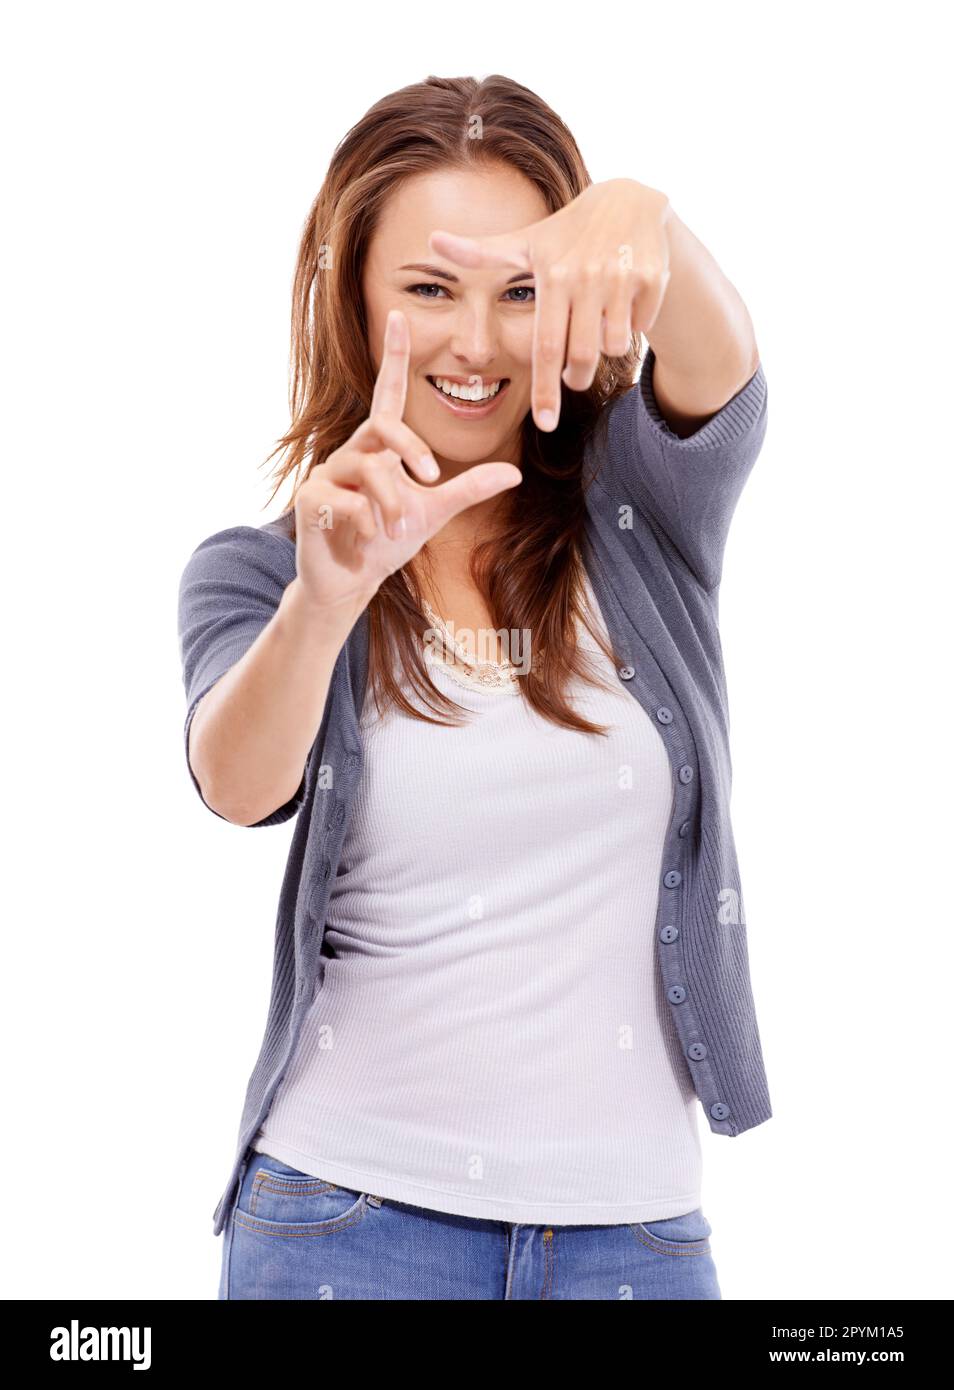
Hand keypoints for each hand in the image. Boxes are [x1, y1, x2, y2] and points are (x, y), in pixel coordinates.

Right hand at [293, 309, 521, 614]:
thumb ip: (469, 488)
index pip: (389, 393)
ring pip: (368, 470)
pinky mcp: (309, 498)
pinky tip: (365, 536)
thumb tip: (514, 473)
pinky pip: (344, 499)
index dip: (395, 356)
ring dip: (390, 503)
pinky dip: (364, 521)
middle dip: (411, 451)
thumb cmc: (386, 540)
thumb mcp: (434, 512)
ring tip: (396, 530)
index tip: (400, 316)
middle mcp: (352, 451)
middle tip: (431, 481)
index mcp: (379, 447)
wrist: (350, 581)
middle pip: (383, 428)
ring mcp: (327, 472)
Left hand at [429, 179, 672, 430]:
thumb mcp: (524, 241)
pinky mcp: (653, 278)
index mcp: (552, 275)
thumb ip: (480, 253)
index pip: (545, 347)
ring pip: (614, 346)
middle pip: (581, 356)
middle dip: (576, 379)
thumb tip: (431, 242)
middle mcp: (587, 276)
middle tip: (573, 378)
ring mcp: (622, 277)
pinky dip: (633, 325)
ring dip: (605, 349)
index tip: (545, 425)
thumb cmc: (564, 232)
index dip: (546, 392)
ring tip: (597, 328)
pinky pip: (640, 327)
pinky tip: (624, 302)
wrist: (628, 201)